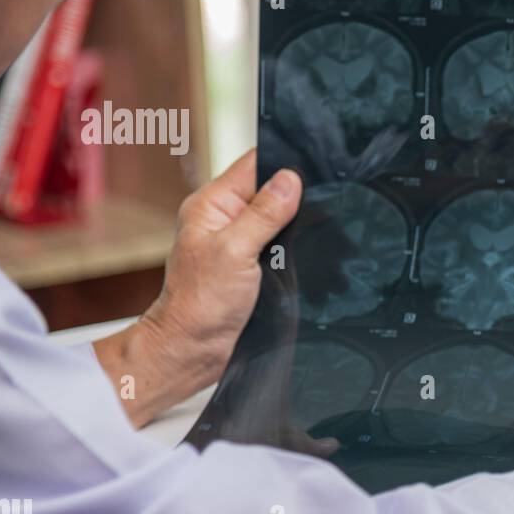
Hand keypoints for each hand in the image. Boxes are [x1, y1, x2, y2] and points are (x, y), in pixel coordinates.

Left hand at [94, 151, 301, 426]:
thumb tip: (290, 179)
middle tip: (320, 208)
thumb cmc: (201, 303)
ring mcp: (239, 242)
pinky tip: (306, 255)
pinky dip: (294, 248)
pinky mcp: (252, 265)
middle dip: (296, 197)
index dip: (283, 163)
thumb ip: (264, 213)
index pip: (253, 165)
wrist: (193, 349)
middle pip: (271, 190)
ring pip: (279, 219)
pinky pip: (281, 244)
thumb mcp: (235, 251)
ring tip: (314, 235)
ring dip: (297, 227)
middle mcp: (225, 219)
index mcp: (212, 204)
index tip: (312, 171)